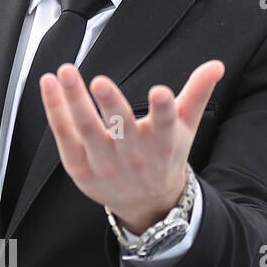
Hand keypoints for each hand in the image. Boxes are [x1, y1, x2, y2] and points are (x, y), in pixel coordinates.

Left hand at [39, 59, 224, 232]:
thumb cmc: (163, 156)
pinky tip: (49, 85)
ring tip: (66, 73)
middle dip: (112, 104)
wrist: (146, 202)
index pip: (165, 124)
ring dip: (74, 100)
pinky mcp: (79, 167)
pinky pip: (64, 135)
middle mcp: (133, 155)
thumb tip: (216, 65)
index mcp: (163, 143)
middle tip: (100, 82)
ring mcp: (104, 163)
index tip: (160, 92)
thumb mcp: (185, 127)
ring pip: (87, 128)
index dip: (163, 109)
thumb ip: (197, 93)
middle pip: (121, 127)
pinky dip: (55, 110)